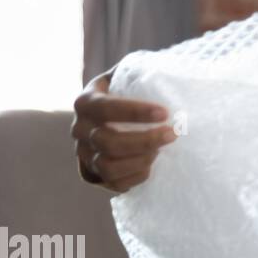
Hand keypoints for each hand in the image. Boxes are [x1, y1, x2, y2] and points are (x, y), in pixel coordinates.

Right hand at [70, 70, 176, 192]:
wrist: (107, 114)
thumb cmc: (125, 91)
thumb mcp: (129, 76)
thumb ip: (144, 73)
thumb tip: (178, 73)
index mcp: (86, 102)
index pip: (106, 108)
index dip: (135, 112)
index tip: (165, 112)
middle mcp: (79, 130)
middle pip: (108, 142)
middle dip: (144, 140)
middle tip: (172, 134)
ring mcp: (84, 154)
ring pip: (108, 166)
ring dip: (140, 160)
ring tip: (161, 150)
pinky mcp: (92, 174)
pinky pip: (113, 184)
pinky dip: (136, 177)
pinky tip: (152, 166)